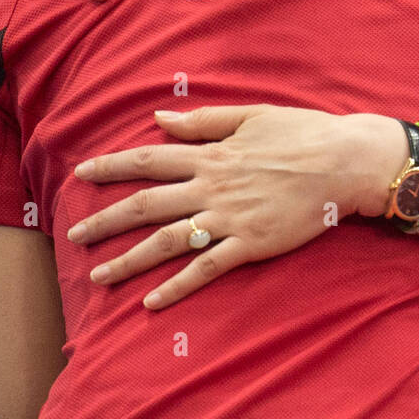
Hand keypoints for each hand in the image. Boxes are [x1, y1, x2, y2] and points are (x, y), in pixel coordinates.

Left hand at [67, 105, 404, 306]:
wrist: (345, 162)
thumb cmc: (303, 133)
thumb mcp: (251, 115)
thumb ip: (204, 121)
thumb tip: (159, 118)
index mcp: (210, 154)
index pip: (148, 160)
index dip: (110, 167)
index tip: (80, 173)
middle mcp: (211, 187)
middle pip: (145, 205)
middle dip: (105, 220)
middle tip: (74, 236)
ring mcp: (229, 218)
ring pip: (167, 241)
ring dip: (129, 260)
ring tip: (99, 276)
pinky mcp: (250, 244)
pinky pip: (205, 270)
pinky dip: (176, 288)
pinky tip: (152, 303)